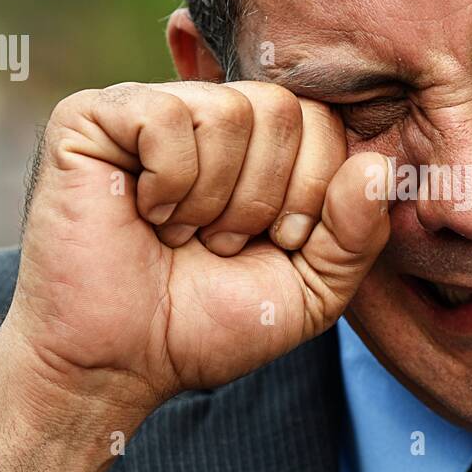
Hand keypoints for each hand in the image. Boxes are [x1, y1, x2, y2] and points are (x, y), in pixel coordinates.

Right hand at [2, 80, 390, 422]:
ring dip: (213, 198)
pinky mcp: (92, 117)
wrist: (119, 363)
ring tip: (181, 234)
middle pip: (283, 108)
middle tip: (222, 243)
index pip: (323, 120)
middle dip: (264, 198)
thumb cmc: (207, 324)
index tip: (278, 243)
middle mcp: (207, 115)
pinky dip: (167, 182)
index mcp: (260, 145)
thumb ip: (357, 234)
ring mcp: (149, 108)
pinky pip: (164, 114)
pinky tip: (145, 213)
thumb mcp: (311, 290)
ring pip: (229, 110)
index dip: (313, 189)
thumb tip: (379, 165)